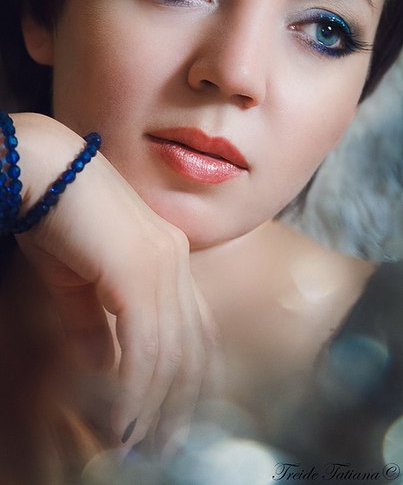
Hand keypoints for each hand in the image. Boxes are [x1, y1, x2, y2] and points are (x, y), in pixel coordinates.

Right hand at [12, 112, 222, 448]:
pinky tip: (121, 415)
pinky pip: (144, 343)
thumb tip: (106, 369)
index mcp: (170, 259)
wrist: (42, 170)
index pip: (191, 330)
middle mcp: (176, 261)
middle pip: (188, 346)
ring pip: (168, 350)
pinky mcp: (139, 270)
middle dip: (175, 404)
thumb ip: (95, 326)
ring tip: (133, 443)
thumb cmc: (58, 219)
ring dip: (152, 404)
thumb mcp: (77, 283)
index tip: (166, 422)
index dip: (182, 381)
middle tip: (157, 447)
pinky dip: (134, 386)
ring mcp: (162, 264)